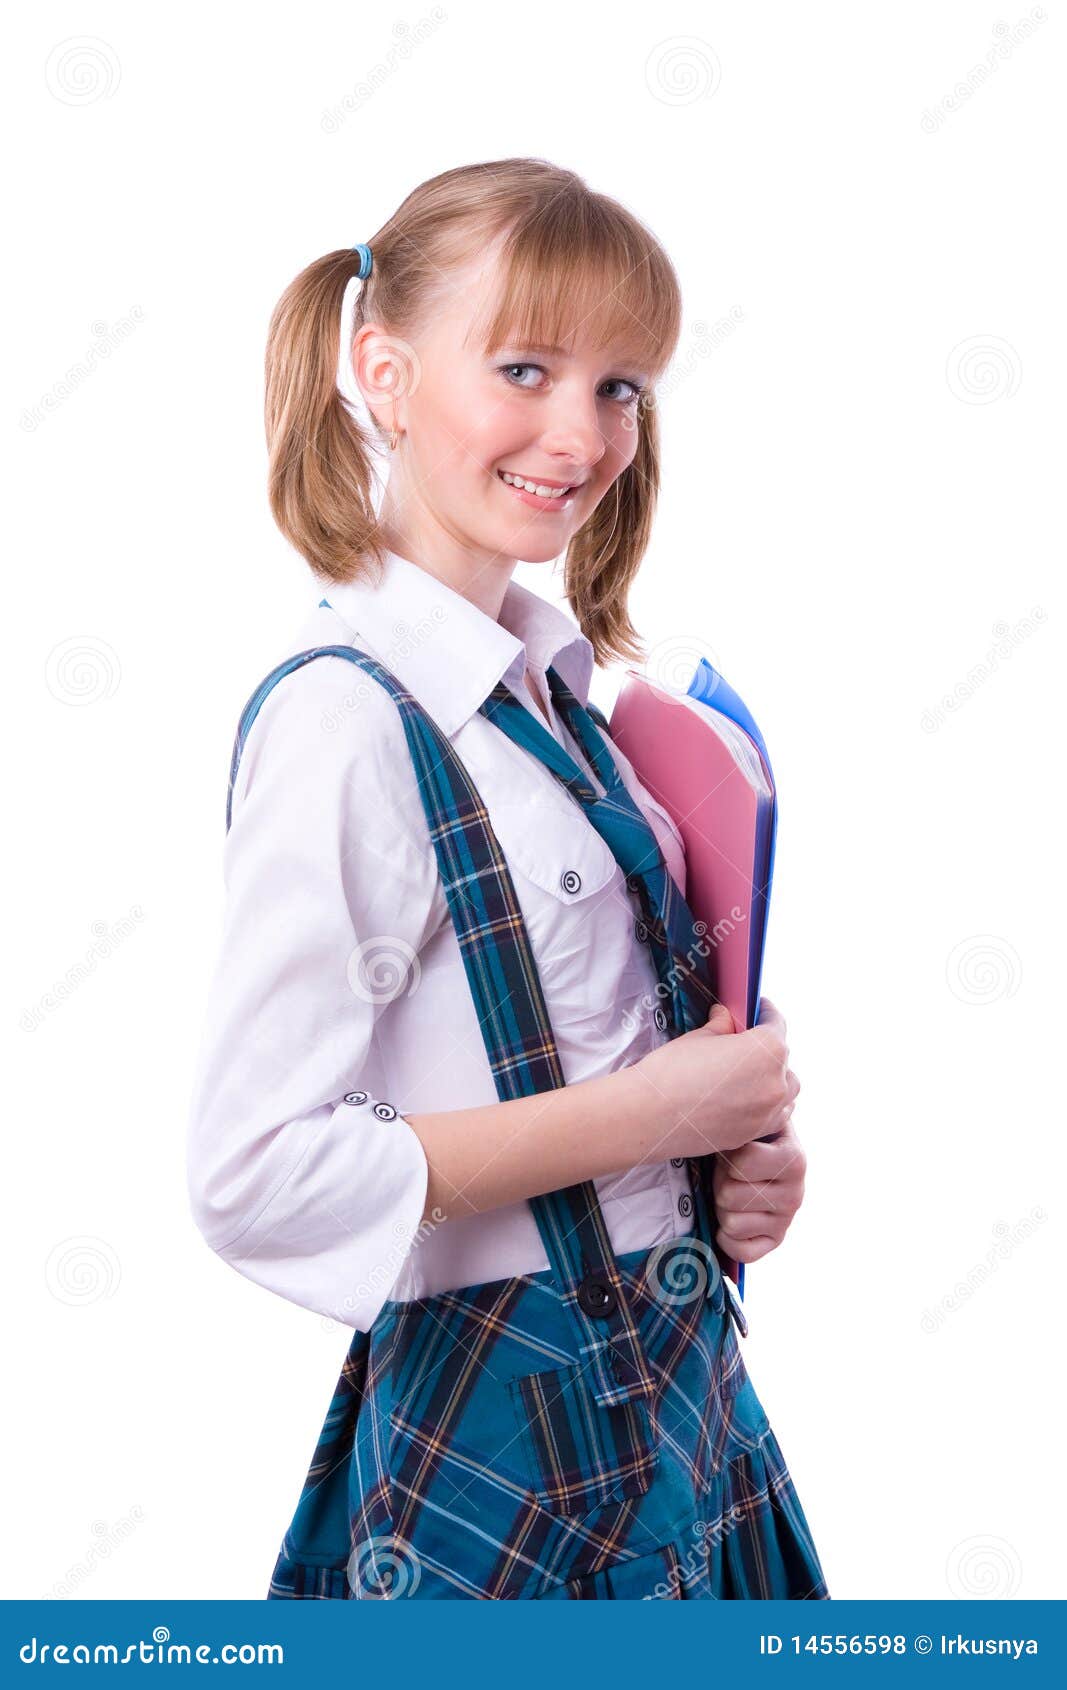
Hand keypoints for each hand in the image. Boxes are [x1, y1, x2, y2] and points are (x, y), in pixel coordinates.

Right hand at [635, 994, 798, 1158]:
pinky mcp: (754, 1134)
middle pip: (782, 1058)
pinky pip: (775, 1116)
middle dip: (766, 1049)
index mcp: (767, 1050)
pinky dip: (768, 1105)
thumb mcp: (699, 1037)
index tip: (759, 1009)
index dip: (765, 1012)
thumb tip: (726, 1016)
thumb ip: (722, 1025)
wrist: (650, 1116)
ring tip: (749, 1073)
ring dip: (773, 1078)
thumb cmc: (672, 1072)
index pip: (776, 1024)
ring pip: (786, 1090)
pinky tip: (748, 1099)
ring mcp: (768, 1112)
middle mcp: (776, 1082)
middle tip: (744, 1043)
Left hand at [710, 1112, 806, 1263]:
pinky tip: (732, 1219)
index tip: (732, 1148)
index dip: (726, 1157)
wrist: (755, 1153)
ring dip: (722, 1208)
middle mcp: (797, 1192)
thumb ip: (742, 1120)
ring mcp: (787, 1219)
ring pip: (731, 1223)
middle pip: (730, 1196)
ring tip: (733, 1191)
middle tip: (728, 1173)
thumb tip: (726, 1114)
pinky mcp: (776, 1241)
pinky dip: (727, 1239)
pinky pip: (742, 1252)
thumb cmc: (743, 1138)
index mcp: (793, 1158)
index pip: (742, 1164)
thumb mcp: (747, 1124)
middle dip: (720, 1183)